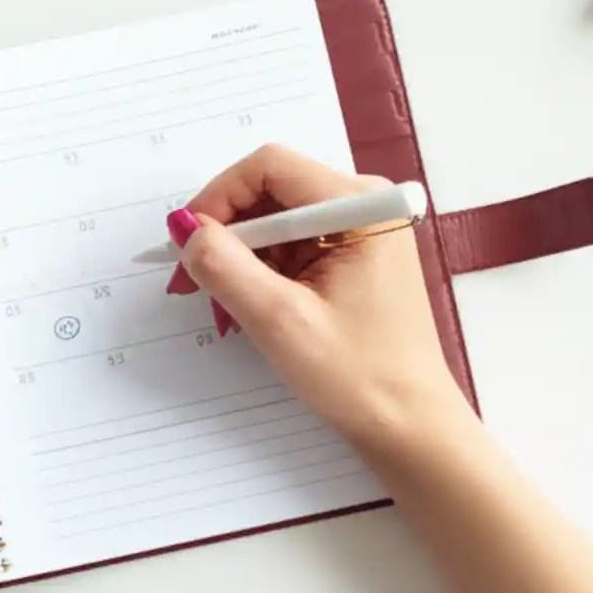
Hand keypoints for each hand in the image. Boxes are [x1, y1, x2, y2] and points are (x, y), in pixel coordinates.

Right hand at [165, 144, 464, 447]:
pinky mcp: (352, 256)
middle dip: (226, 233)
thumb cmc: (358, 376)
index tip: (188, 244)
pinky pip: (292, 245)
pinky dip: (262, 272)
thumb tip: (183, 228)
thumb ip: (224, 266)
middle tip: (193, 282)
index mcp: (357, 206)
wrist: (409, 425)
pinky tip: (253, 308)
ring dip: (241, 257)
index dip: (218, 198)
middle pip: (270, 191)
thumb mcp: (278, 320)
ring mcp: (359, 230)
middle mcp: (363, 205)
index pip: (268, 167)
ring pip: (275, 220)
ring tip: (227, 308)